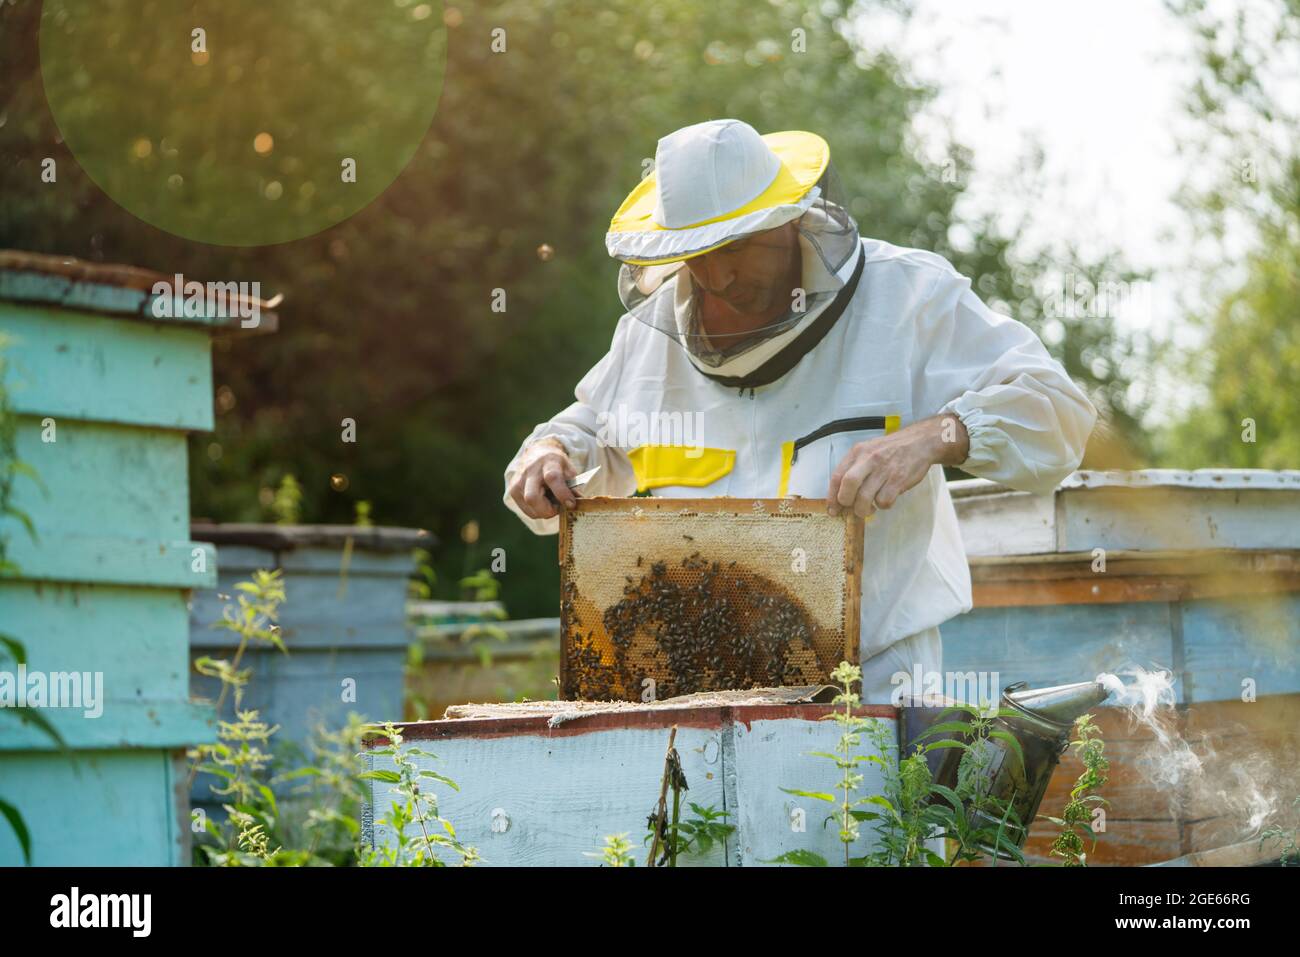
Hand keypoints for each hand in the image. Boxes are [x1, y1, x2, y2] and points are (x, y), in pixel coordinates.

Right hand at [508, 438, 578, 518]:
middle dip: (548, 510)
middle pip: (532, 498)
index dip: (562, 493)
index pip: (552, 478)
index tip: (571, 504)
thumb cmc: (555, 465)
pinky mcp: (513, 490)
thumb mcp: (568, 469)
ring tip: (551, 503)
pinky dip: (537, 511)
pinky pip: (526, 510)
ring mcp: (518, 481)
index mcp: (548, 463)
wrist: (537, 454)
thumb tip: (579, 502)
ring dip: (544, 512)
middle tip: (558, 508)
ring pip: (529, 507)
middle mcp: (530, 471)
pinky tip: (542, 502)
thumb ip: (574, 486)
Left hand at [827, 414, 968, 517]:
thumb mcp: (868, 450)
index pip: (838, 476)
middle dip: (846, 502)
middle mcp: (869, 459)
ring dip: (863, 510)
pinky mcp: (898, 480)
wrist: (919, 442)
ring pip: (865, 498)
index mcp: (858, 452)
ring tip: (868, 509)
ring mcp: (884, 470)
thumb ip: (854, 467)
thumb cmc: (891, 450)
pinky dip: (882, 506)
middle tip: (851, 508)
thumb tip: (841, 494)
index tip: (833, 509)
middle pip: (848, 485)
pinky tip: (884, 500)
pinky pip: (884, 501)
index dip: (832, 496)